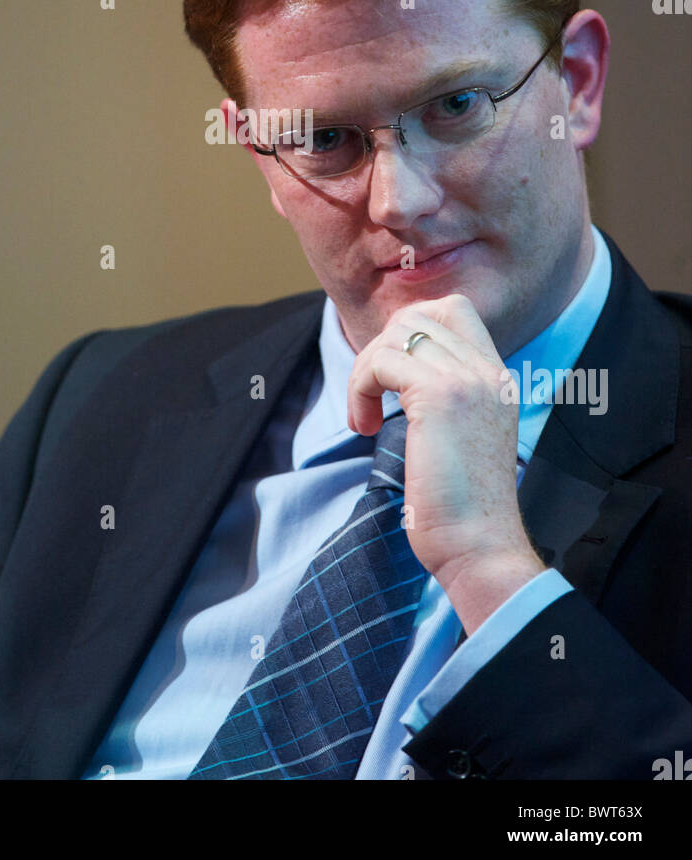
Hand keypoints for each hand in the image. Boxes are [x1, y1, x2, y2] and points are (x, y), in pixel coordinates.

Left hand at [347, 293, 546, 631]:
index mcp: (498, 380)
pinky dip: (360, 387)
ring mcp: (468, 380)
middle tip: (372, 397)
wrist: (480, 549)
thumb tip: (394, 372)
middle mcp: (488, 372)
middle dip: (381, 349)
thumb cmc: (461, 510)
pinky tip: (364, 426)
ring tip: (364, 418)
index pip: (454, 310)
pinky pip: (382, 362)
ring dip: (365, 371)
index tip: (391, 378)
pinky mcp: (440, 397)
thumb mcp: (460, 438)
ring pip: (397, 333)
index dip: (411, 329)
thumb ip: (443, 399)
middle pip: (420, 314)